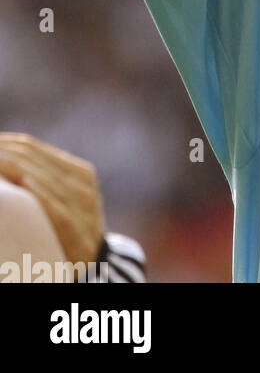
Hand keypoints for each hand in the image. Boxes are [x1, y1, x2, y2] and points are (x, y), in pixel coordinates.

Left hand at [0, 132, 104, 264]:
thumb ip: (43, 180)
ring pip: (41, 179)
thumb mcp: (65, 201)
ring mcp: (84, 206)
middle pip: (33, 160)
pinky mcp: (79, 230)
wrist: (96, 269)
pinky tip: (24, 182)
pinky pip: (56, 208)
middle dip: (3, 155)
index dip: (6, 144)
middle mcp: (84, 185)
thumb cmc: (69, 235)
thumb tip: (6, 157)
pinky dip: (40, 193)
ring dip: (10, 169)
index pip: (33, 149)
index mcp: (80, 172)